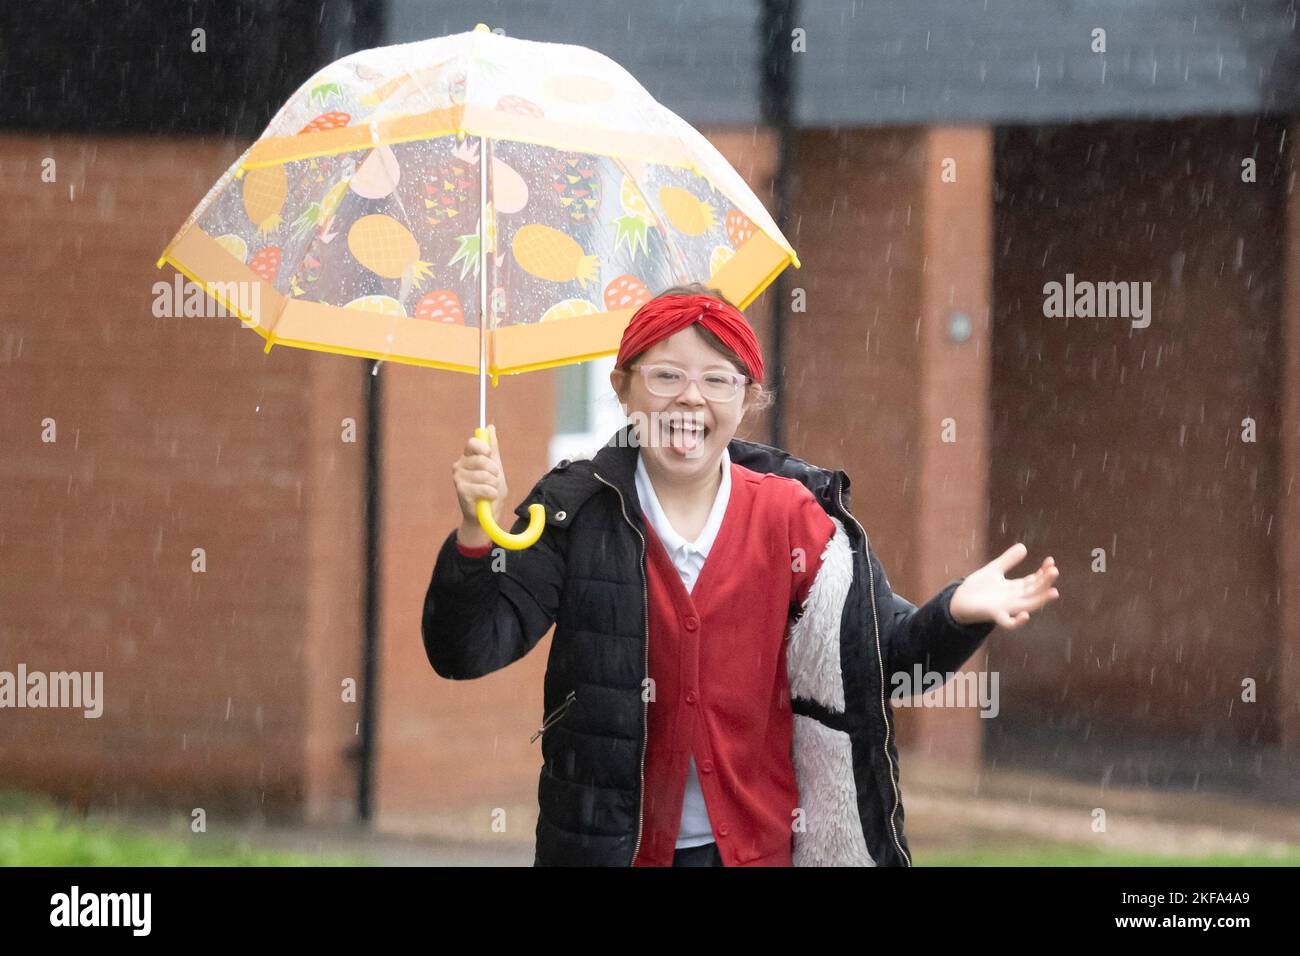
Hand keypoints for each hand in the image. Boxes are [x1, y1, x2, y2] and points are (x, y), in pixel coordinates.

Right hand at [451, 425, 510, 542]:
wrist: (487, 515)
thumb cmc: (491, 490)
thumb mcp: (496, 467)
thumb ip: (493, 448)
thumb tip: (490, 427)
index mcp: (468, 457)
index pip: (472, 443)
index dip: (483, 447)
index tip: (490, 454)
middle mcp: (460, 465)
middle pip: (482, 459)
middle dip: (494, 471)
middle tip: (494, 479)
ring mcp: (458, 478)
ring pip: (485, 475)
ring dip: (494, 485)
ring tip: (490, 491)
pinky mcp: (461, 491)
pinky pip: (484, 488)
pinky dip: (491, 494)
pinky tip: (487, 498)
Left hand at [949, 543, 1058, 629]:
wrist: (959, 601)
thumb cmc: (978, 587)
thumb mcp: (994, 569)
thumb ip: (1008, 560)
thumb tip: (1023, 547)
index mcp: (1015, 588)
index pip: (1034, 580)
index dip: (1044, 572)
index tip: (1051, 561)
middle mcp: (1014, 599)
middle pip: (1035, 591)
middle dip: (1046, 582)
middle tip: (1054, 570)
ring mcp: (1006, 608)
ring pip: (1028, 606)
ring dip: (1041, 600)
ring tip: (1054, 592)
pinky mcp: (994, 615)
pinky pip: (1009, 623)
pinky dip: (1018, 622)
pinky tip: (1025, 615)